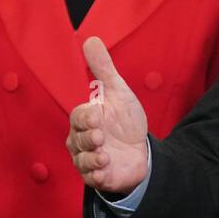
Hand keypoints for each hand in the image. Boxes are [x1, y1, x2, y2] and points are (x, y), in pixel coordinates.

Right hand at [66, 37, 149, 193]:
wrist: (140, 150)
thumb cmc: (124, 120)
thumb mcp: (117, 91)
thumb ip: (102, 68)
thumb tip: (90, 38)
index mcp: (85, 119)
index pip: (78, 117)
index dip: (86, 117)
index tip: (98, 115)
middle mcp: (82, 140)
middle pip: (78, 140)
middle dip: (88, 139)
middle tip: (101, 137)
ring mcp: (89, 160)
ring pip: (82, 161)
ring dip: (91, 159)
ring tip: (104, 156)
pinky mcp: (98, 177)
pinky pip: (91, 179)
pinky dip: (97, 176)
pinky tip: (106, 169)